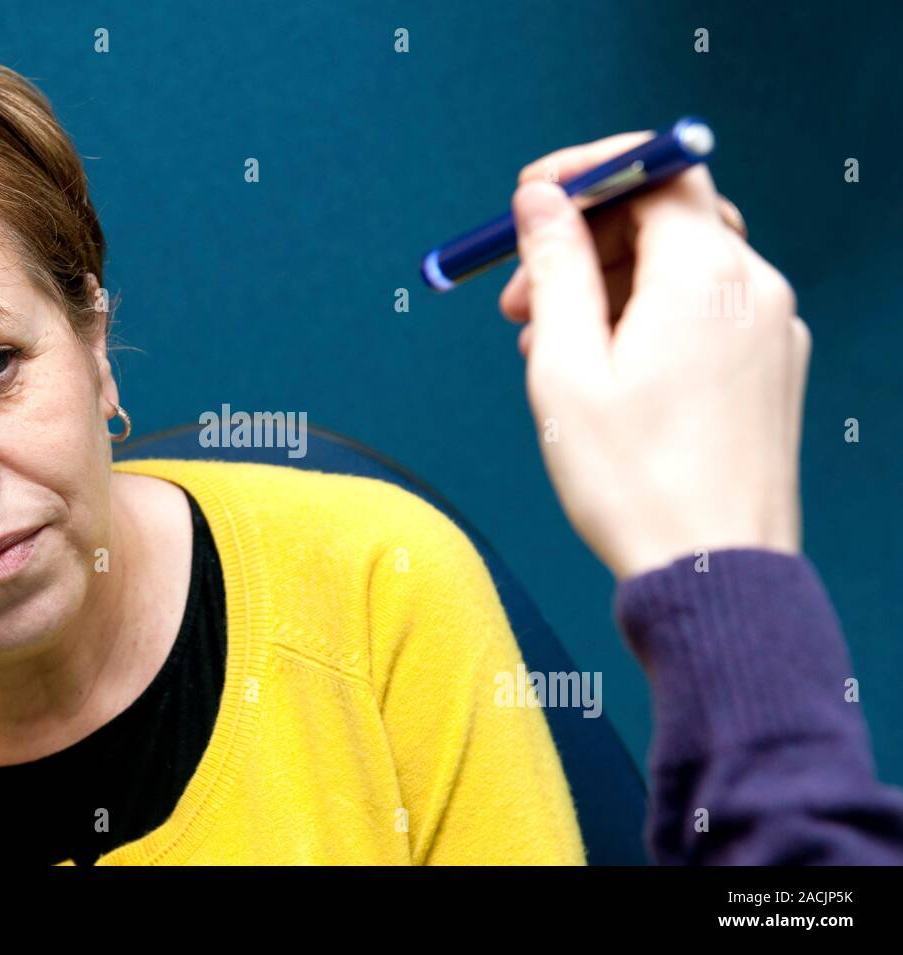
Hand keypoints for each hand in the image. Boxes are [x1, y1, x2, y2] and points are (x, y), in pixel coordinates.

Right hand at [498, 131, 808, 579]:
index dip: (586, 171)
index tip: (530, 199)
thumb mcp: (565, 366)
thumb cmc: (631, 479)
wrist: (712, 574)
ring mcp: (771, 329)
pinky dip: (646, 320)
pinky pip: (703, 313)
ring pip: (680, 268)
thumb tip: (542, 199)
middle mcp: (753, 287)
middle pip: (664, 217)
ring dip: (607, 287)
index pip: (655, 167)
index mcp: (705, 274)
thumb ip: (555, 267)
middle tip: (517, 299)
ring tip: (546, 349)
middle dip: (583, 243)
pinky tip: (601, 372)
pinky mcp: (771, 368)